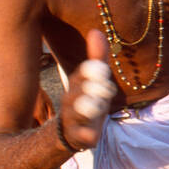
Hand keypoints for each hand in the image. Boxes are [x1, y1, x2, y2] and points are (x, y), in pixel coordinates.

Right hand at [58, 30, 117, 150]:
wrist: (64, 134)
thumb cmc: (85, 101)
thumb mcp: (93, 80)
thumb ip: (96, 57)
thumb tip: (96, 31)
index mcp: (78, 84)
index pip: (84, 73)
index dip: (93, 71)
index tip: (102, 69)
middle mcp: (72, 99)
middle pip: (81, 90)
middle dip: (94, 89)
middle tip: (105, 90)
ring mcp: (73, 118)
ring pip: (78, 111)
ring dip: (89, 107)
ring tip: (95, 106)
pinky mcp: (77, 137)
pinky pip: (80, 135)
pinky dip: (85, 135)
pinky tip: (91, 136)